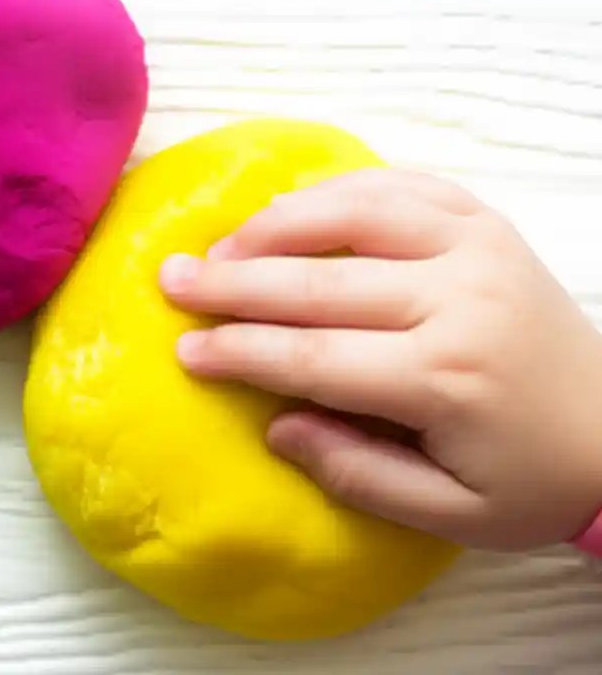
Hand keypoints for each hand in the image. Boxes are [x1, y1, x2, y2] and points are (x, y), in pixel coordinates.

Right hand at [159, 169, 601, 550]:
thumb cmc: (528, 482)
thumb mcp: (449, 514)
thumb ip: (357, 474)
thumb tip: (276, 427)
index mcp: (445, 378)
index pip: (313, 356)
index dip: (240, 352)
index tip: (184, 350)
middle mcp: (460, 299)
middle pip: (320, 279)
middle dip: (235, 279)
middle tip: (172, 278)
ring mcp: (478, 248)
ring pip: (357, 212)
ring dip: (279, 222)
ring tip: (224, 240)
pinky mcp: (490, 224)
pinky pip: (405, 185)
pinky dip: (344, 188)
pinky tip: (298, 205)